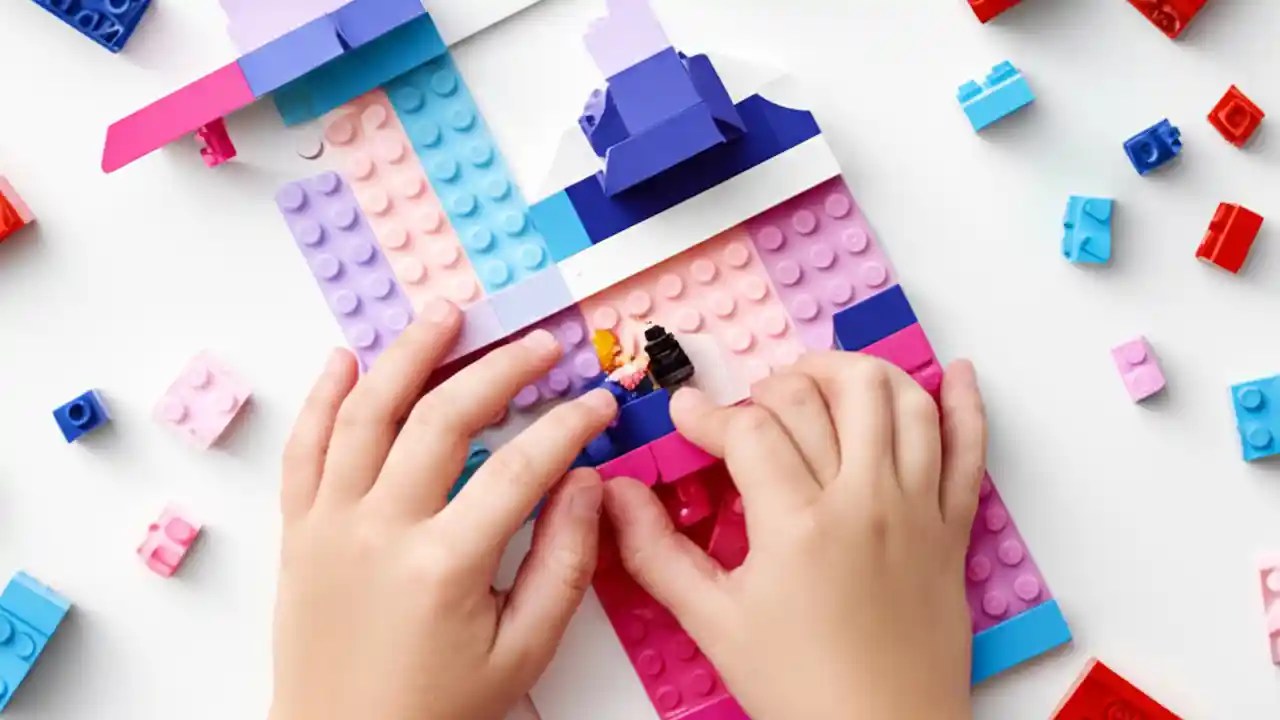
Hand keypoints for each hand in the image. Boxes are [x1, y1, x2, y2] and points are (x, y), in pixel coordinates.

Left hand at [271, 301, 617, 719]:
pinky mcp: (298, 531)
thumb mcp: (520, 652)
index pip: (522, 467)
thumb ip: (563, 564)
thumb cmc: (432, 711)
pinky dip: (321, 397)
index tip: (596, 405)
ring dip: (407, 355)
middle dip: (500, 370)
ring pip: (366, 413)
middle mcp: (380, 531)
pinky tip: (345, 360)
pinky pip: (303, 448)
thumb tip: (588, 485)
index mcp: (443, 566)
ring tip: (445, 316)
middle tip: (538, 346)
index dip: (568, 425)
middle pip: (443, 418)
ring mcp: (329, 524)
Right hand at [602, 353, 986, 719]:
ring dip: (859, 372)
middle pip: (823, 395)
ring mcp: (917, 509)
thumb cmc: (803, 689)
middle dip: (777, 383)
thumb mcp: (713, 623)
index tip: (688, 414)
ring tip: (825, 379)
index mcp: (798, 524)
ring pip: (899, 400)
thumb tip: (617, 496)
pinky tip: (954, 373)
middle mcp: (864, 501)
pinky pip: (971, 448)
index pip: (749, 428)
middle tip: (753, 406)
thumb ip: (657, 553)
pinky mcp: (953, 528)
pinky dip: (965, 403)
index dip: (708, 412)